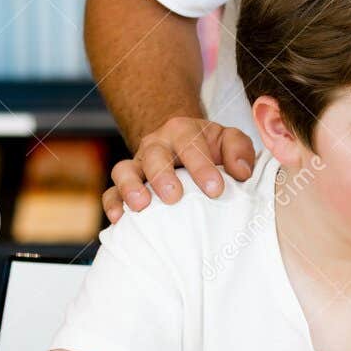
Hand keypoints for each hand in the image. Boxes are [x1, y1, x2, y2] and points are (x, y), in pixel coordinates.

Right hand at [102, 116, 255, 223]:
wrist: (184, 146)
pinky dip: (112, 204)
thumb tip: (240, 172)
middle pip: (153, 155)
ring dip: (130, 187)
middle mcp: (156, 145)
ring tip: (141, 206)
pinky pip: (110, 192)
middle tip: (174, 197)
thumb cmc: (211, 148)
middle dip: (163, 176)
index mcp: (183, 130)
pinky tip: (119, 220)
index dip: (201, 166)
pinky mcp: (125, 184)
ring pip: (123, 170)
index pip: (190, 144)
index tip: (215, 190)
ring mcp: (137, 164)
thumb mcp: (229, 140)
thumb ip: (239, 149)